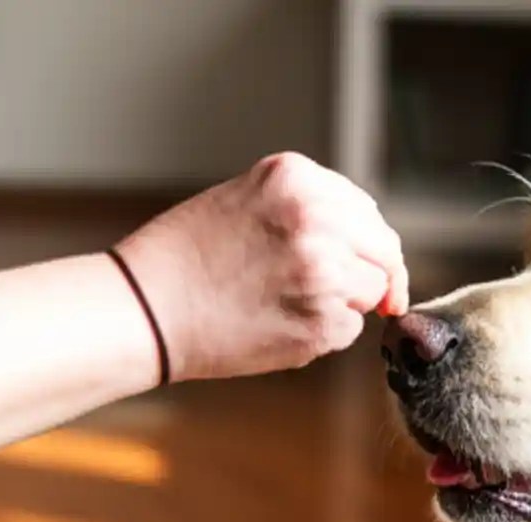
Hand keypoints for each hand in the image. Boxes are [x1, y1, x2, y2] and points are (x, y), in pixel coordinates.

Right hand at [115, 152, 409, 380]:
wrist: (146, 309)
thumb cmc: (186, 258)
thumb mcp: (246, 199)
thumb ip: (307, 209)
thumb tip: (366, 240)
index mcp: (297, 179)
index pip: (365, 209)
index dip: (367, 239)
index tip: (364, 259)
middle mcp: (318, 218)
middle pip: (383, 248)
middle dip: (378, 272)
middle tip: (369, 295)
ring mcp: (325, 271)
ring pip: (373, 290)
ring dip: (348, 302)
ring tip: (291, 303)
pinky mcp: (323, 321)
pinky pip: (351, 328)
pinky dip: (327, 333)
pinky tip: (282, 324)